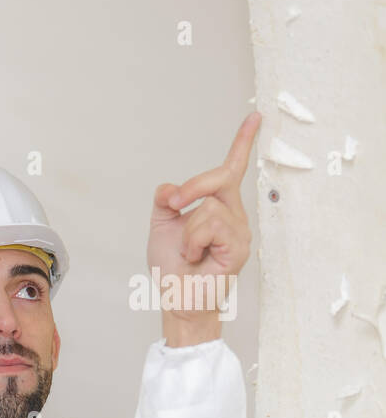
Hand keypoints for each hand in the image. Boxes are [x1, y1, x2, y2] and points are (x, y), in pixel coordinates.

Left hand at [147, 111, 259, 325]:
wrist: (177, 299)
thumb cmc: (173, 268)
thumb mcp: (161, 227)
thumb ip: (165, 201)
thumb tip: (170, 188)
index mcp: (217, 206)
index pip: (231, 170)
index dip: (242, 143)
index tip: (255, 117)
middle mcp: (234, 215)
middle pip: (219, 178)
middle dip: (192, 188)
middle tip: (174, 204)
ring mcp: (239, 231)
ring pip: (209, 207)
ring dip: (187, 231)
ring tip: (188, 252)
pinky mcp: (239, 247)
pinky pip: (211, 226)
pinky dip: (192, 241)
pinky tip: (195, 257)